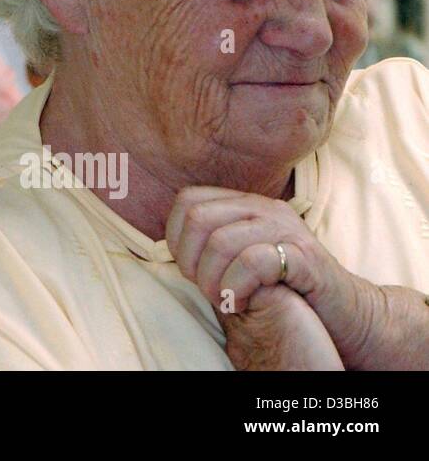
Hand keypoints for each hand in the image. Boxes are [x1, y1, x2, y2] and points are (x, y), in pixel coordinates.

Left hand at [166, 185, 382, 366]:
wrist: (346, 312)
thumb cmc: (285, 289)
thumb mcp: (241, 259)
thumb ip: (210, 246)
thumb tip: (168, 246)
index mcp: (246, 204)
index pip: (188, 201)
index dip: (176, 237)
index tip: (189, 270)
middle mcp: (265, 209)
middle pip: (199, 217)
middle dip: (191, 260)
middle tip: (207, 289)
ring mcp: (287, 229)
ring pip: (222, 241)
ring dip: (213, 280)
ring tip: (226, 300)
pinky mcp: (306, 257)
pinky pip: (254, 261)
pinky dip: (238, 287)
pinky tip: (245, 301)